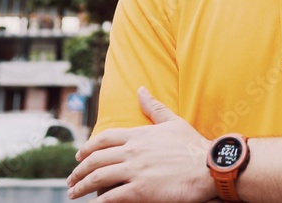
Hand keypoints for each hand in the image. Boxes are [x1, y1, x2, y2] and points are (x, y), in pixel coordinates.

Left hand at [67, 87, 215, 201]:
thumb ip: (154, 107)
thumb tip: (140, 89)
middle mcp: (132, 151)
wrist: (210, 167)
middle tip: (71, 179)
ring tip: (73, 193)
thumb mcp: (173, 122)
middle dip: (79, 170)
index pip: (104, 138)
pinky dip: (98, 202)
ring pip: (97, 178)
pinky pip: (110, 197)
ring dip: (81, 186)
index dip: (87, 147)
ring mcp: (134, 171)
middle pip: (95, 159)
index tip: (78, 155)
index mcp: (139, 135)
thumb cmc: (194, 146)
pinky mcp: (139, 191)